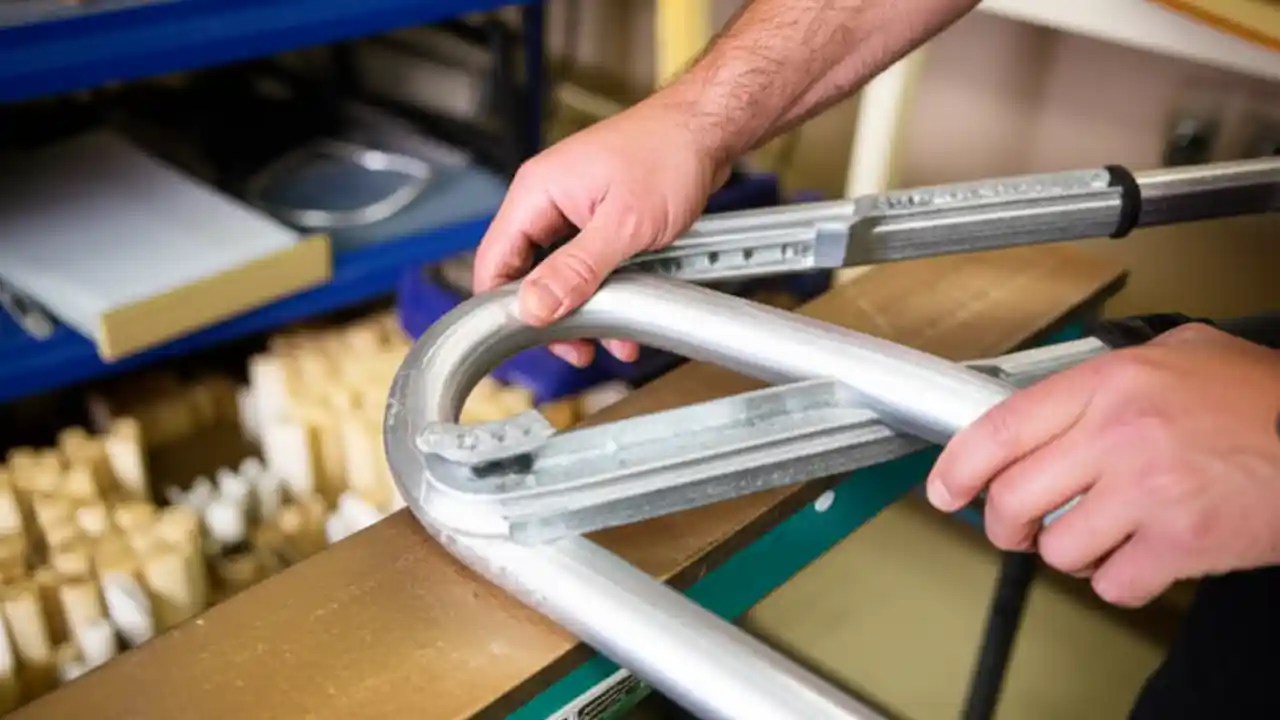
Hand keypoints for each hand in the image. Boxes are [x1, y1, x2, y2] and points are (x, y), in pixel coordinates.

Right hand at [472, 92, 731, 366]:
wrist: (707, 131)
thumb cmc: (668, 156)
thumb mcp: (623, 225)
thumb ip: (575, 269)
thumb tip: (533, 308)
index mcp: (536, 193)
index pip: (494, 260)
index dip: (503, 306)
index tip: (524, 340)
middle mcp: (547, 201)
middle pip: (526, 274)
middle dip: (550, 316)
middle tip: (576, 348)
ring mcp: (572, 210)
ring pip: (560, 274)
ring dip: (583, 310)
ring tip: (607, 340)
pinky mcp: (598, 219)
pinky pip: (589, 266)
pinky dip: (607, 293)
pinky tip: (630, 316)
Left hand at [926, 323, 1279, 606]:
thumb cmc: (1263, 400)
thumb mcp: (1184, 353)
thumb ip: (1113, 369)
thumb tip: (1054, 396)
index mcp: (1110, 384)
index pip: (1000, 428)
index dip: (957, 466)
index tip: (944, 488)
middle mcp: (1119, 435)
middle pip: (1012, 497)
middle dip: (1002, 524)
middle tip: (1016, 527)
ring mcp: (1149, 492)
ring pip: (1057, 548)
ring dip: (1067, 554)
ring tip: (1098, 537)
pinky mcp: (1181, 544)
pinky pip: (1112, 584)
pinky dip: (1119, 581)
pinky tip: (1140, 558)